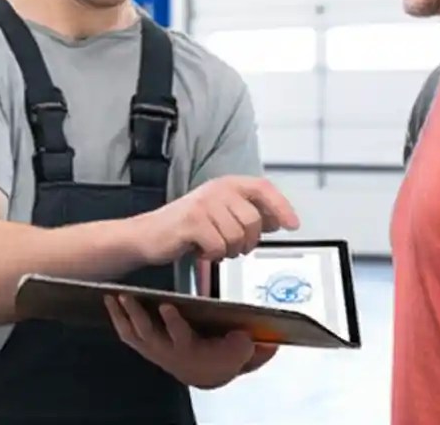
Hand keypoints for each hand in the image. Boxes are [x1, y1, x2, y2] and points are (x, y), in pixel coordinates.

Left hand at [105, 294, 278, 388]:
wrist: (206, 374)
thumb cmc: (221, 358)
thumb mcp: (241, 355)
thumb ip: (252, 348)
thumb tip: (265, 340)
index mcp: (192, 353)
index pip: (181, 339)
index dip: (173, 323)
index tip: (167, 306)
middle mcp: (169, 352)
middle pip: (149, 334)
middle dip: (138, 315)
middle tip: (129, 296)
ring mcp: (154, 349)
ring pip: (134, 332)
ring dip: (123, 314)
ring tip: (116, 293)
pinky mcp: (144, 344)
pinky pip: (127, 332)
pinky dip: (117, 317)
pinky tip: (112, 300)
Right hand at [134, 175, 299, 263]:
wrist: (147, 235)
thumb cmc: (184, 227)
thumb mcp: (219, 215)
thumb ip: (246, 214)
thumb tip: (276, 220)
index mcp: (226, 185)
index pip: (263, 189)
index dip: (281, 206)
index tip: (292, 225)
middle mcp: (216, 190)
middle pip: (254, 220)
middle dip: (248, 241)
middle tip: (232, 247)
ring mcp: (204, 204)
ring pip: (238, 236)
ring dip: (228, 250)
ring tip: (212, 246)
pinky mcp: (192, 222)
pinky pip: (219, 246)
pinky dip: (212, 255)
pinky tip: (200, 250)